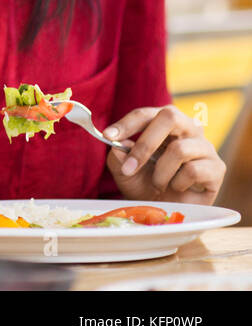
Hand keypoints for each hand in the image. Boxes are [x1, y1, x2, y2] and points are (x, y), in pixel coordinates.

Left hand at [104, 104, 224, 204]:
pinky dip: (177, 183)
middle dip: (145, 143)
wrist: (166, 210)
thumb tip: (117, 147)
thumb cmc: (145, 184)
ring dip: (161, 172)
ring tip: (157, 183)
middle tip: (130, 167)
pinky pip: (194, 170)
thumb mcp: (125, 172)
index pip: (146, 114)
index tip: (108, 135)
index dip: (127, 123)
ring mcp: (204, 147)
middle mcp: (187, 129)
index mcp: (163, 123)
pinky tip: (177, 187)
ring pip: (180, 149)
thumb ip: (118, 158)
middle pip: (170, 117)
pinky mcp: (217, 168)